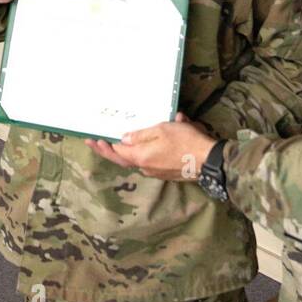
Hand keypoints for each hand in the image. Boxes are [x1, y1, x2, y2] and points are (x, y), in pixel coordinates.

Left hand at [86, 113, 216, 181]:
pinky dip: (142, 152)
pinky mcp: (165, 172)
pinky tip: (146, 142)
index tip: (93, 138)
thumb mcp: (162, 130)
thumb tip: (124, 138)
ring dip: (125, 151)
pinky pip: (148, 161)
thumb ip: (141, 135)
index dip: (105, 145)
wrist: (208, 160)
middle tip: (94, 143)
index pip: (118, 150)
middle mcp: (145, 167)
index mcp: (141, 157)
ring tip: (116, 141)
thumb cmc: (185, 141)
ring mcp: (155, 172)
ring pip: (135, 160)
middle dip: (107, 150)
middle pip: (122, 159)